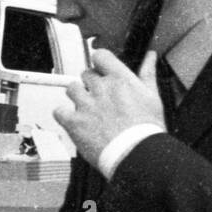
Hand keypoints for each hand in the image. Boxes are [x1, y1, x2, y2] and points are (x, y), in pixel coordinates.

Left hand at [53, 49, 166, 168]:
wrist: (137, 155)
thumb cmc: (146, 130)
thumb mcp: (152, 97)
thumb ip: (147, 74)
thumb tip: (150, 57)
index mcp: (120, 79)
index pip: (100, 56)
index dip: (100, 64)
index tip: (102, 72)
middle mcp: (101, 88)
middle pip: (86, 74)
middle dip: (91, 85)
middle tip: (100, 100)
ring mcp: (86, 104)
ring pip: (71, 88)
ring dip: (77, 97)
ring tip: (88, 111)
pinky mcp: (74, 122)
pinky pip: (59, 111)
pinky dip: (64, 116)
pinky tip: (75, 122)